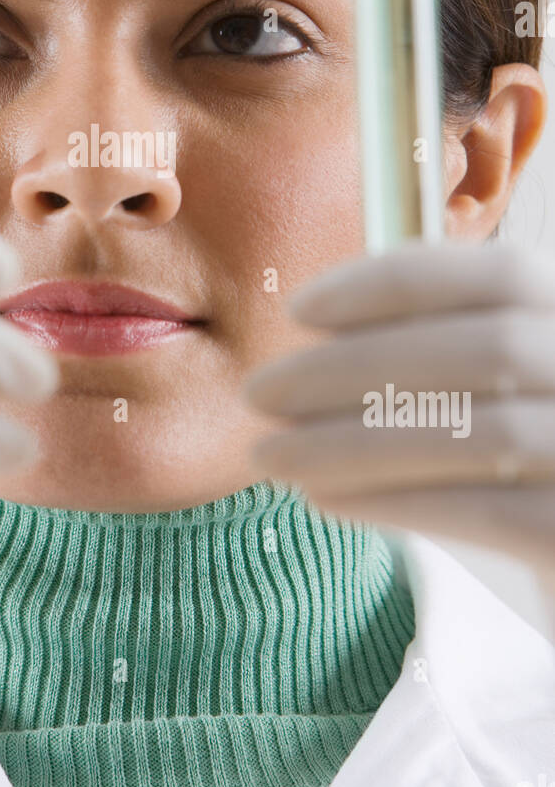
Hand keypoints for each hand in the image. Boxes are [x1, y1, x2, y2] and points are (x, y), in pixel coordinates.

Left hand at [244, 239, 554, 587]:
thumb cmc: (531, 476)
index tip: (299, 308)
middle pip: (484, 350)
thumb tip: (325, 331)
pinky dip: (390, 499)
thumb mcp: (508, 393)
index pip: (501, 274)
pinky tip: (324, 499)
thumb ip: (447, 349)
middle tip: (259, 392)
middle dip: (352, 366)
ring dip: (350, 440)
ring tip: (271, 454)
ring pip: (476, 433)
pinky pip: (484, 512)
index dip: (394, 283)